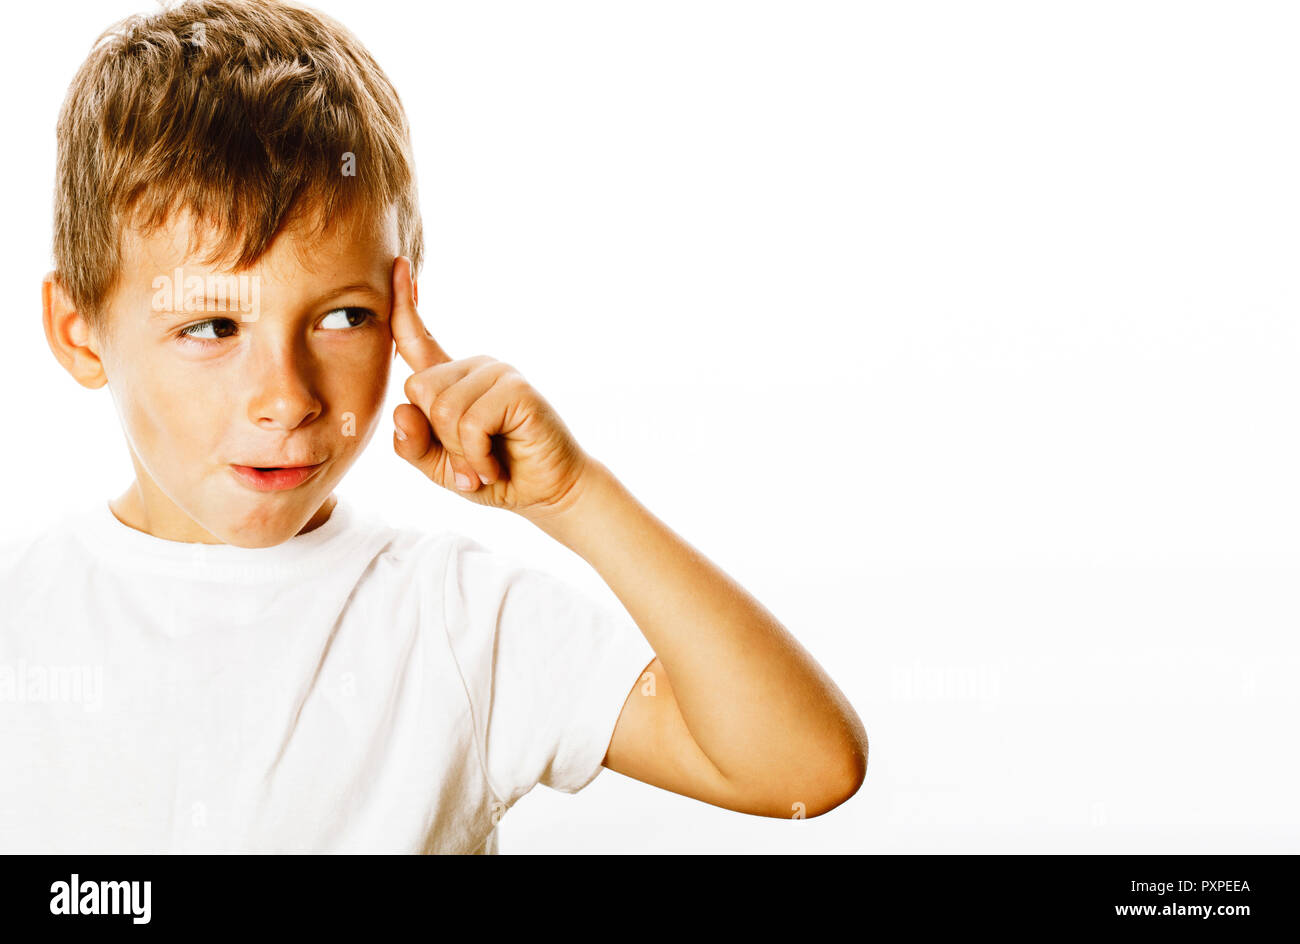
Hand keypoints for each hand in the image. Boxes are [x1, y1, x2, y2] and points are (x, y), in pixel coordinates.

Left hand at [389, 256, 594, 520]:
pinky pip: (470, 423)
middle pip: (418, 389)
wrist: (547, 493)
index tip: (398, 265)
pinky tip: (495, 465)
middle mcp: (473, 368)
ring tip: (484, 465)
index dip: (403, 305)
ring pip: (442, 408)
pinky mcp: (517, 388)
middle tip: (468, 461)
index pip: (418, 338)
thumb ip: (412, 444)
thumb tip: (402, 409)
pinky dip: (476, 456)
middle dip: (437, 438)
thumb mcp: (441, 467)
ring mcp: (498, 373)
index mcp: (451, 380)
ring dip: (460, 452)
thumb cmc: (496, 475)